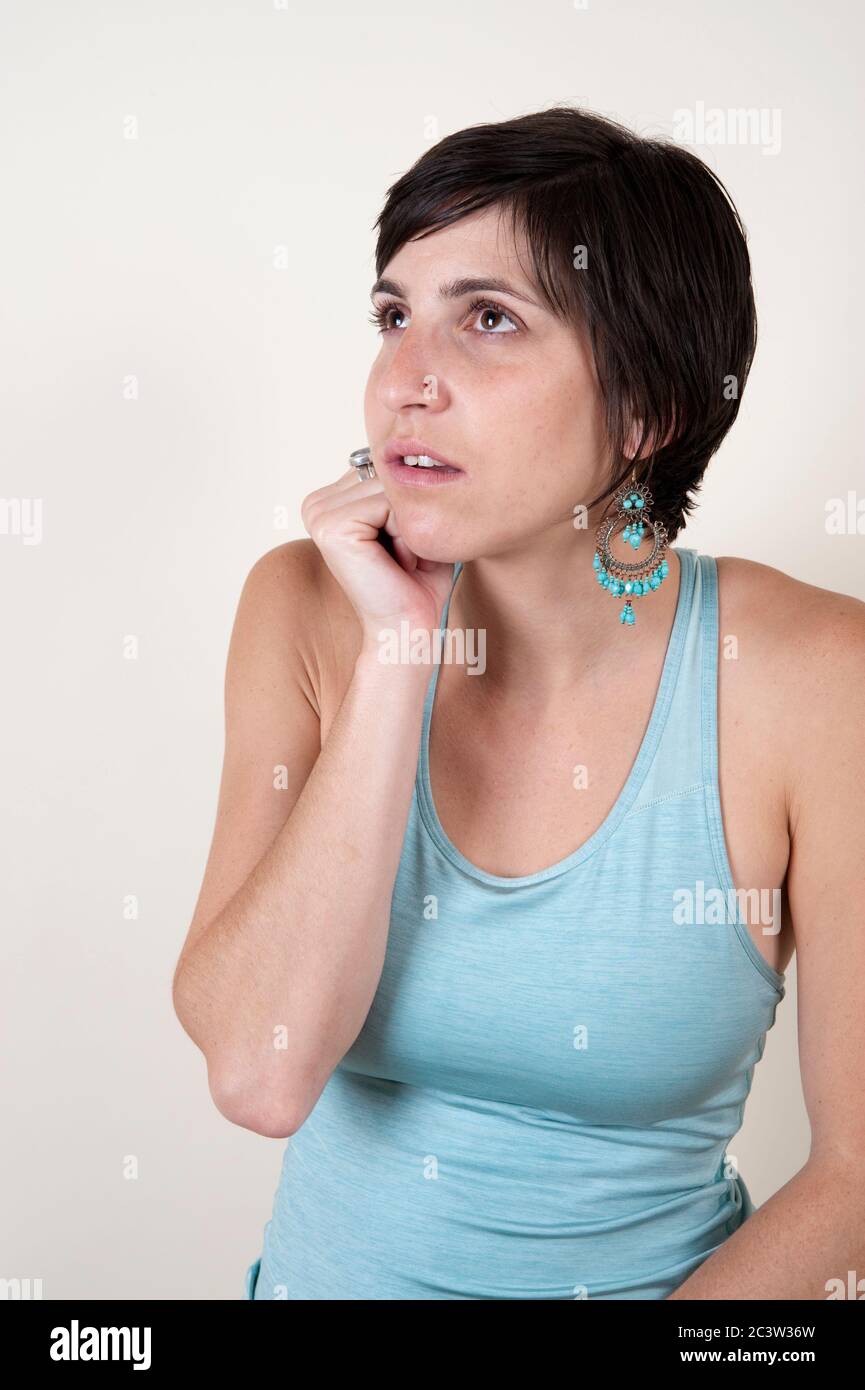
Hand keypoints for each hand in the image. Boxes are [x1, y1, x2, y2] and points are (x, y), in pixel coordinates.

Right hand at [301, 468, 455, 643]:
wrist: (410, 626)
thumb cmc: (419, 579)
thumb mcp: (413, 518)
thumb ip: (404, 482)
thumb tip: (410, 442)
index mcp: (331, 499)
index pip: (383, 465)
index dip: (406, 503)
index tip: (401, 543)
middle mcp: (316, 503)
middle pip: (384, 471)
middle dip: (408, 511)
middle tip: (403, 554)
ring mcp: (317, 514)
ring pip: (388, 485)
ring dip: (409, 523)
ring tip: (400, 557)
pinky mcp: (329, 527)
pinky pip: (386, 501)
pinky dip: (404, 530)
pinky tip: (395, 559)